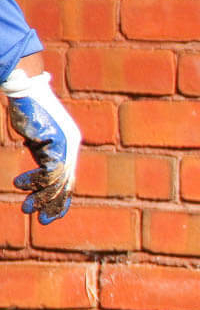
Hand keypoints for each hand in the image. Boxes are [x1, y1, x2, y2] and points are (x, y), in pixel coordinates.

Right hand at [4, 68, 80, 224]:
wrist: (26, 89)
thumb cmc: (28, 110)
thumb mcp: (38, 136)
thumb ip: (42, 152)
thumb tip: (39, 168)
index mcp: (69, 145)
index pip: (68, 177)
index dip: (61, 197)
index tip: (52, 212)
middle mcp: (71, 146)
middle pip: (66, 182)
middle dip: (54, 204)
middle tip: (44, 220)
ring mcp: (66, 145)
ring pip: (57, 180)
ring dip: (40, 197)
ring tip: (27, 208)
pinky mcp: (56, 143)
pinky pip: (48, 170)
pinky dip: (34, 181)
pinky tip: (19, 185)